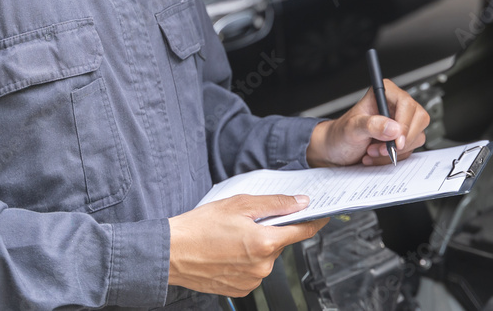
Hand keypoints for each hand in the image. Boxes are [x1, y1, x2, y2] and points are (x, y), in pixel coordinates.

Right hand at [168, 194, 329, 296]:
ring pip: (266, 257)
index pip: (303, 231)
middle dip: (271, 230)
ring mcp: (252, 280)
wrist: (171, 252)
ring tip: (232, 237)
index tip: (321, 216)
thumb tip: (300, 202)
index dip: (314, 221)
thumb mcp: (240, 204)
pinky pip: (253, 271)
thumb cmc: (200, 226)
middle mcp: (263, 265)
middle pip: (280, 242)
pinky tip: (228, 251)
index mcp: (265, 242)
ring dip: (257, 246)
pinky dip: (246, 260)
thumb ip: (275, 203)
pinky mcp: (241, 289)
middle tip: (248, 220)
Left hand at [305, 79, 429, 166]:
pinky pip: (410, 149)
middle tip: (382, 149)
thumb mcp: (351, 128)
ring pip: (416, 137)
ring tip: (373, 151)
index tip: (396, 142)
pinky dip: (394, 157)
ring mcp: (401, 122)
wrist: (336, 150)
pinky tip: (377, 155)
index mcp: (384, 93)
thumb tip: (394, 128)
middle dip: (401, 140)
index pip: (407, 105)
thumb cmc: (340, 134)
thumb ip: (371, 125)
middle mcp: (396, 105)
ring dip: (395, 151)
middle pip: (419, 119)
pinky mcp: (402, 137)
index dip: (405, 124)